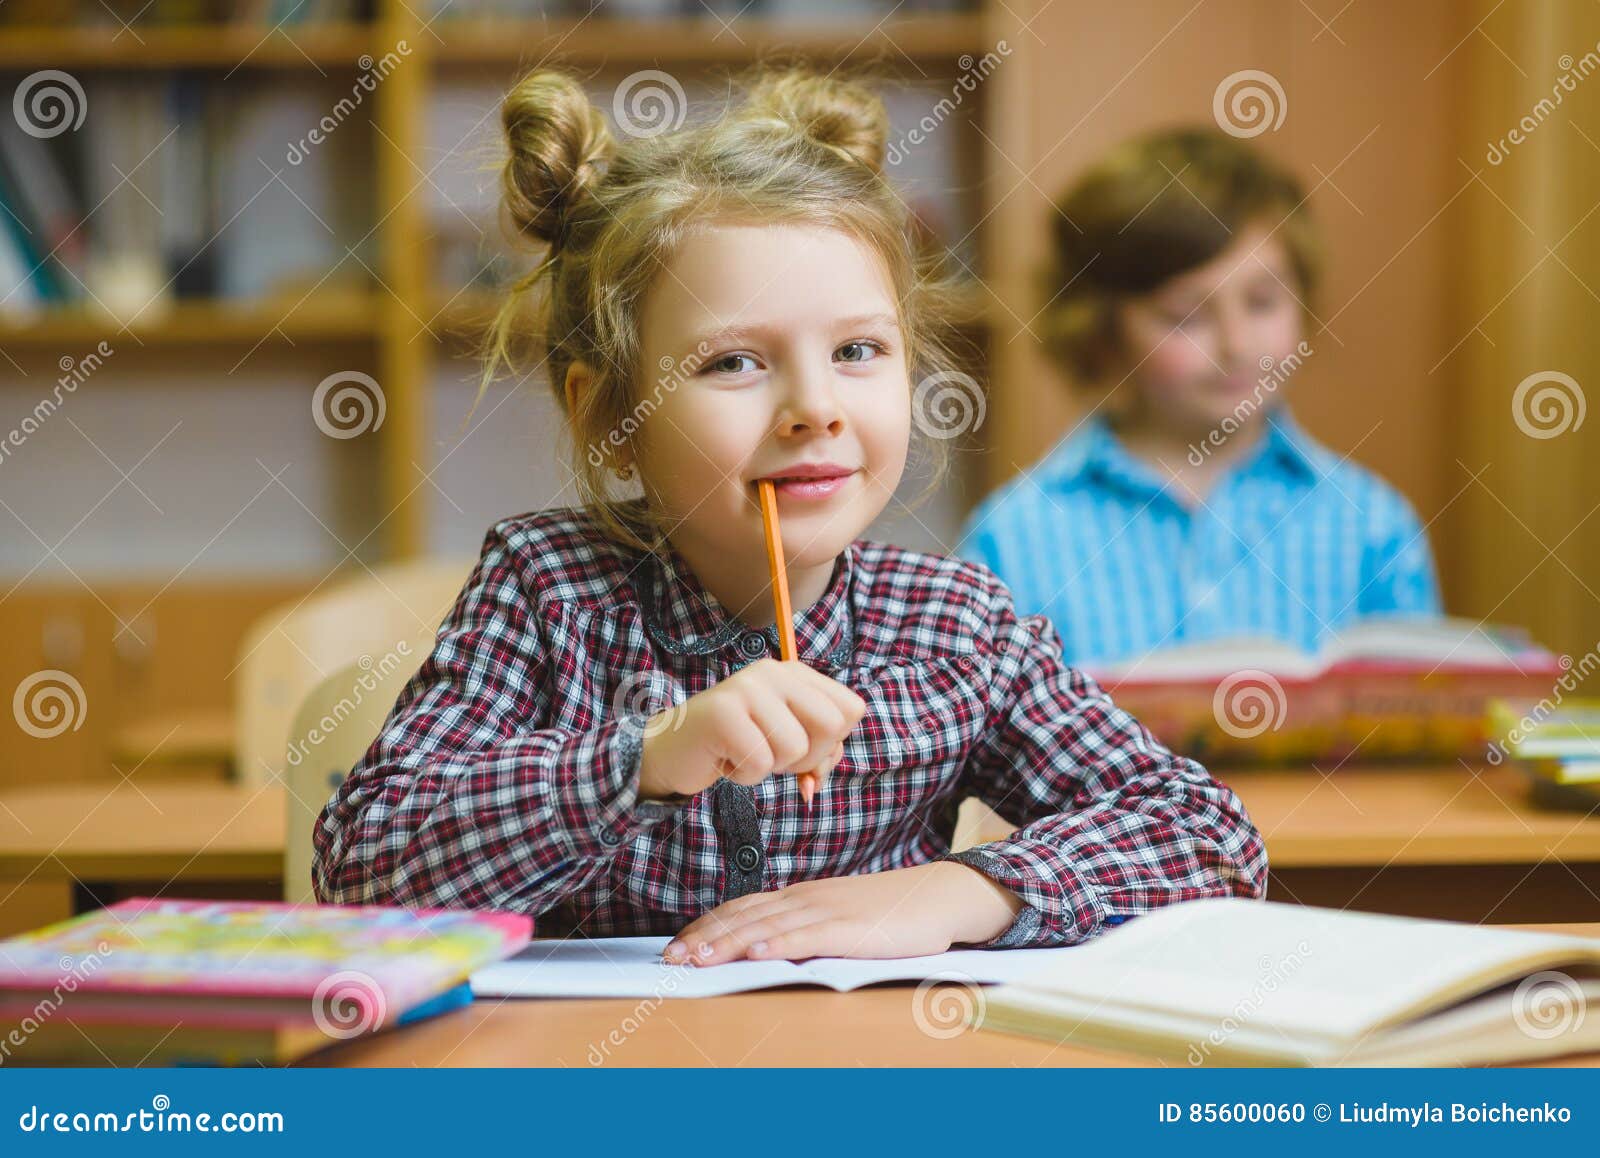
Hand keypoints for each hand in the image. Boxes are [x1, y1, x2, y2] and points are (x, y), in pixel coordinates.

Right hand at [637, 657, 864, 800]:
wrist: (671, 750)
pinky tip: (725, 759)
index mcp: (794, 673)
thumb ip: (819, 754)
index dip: (832, 743)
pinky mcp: (723, 714)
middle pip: (832, 725)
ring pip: (796, 748)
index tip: (801, 748)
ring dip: (770, 767)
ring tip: (744, 752)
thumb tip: (818, 778)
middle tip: (772, 754)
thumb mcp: (785, 745)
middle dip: (808, 758)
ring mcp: (747, 689)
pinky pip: (760, 764)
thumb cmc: (736, 748)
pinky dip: (744, 776)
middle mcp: (773, 672)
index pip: (851, 709)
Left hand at [662, 862, 1026, 965]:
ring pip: (768, 925)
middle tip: (671, 961)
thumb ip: (803, 931)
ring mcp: (828, 911)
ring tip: (698, 959)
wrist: (937, 896)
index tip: (675, 948)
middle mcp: (806, 899)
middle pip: (744, 916)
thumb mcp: (837, 919)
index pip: (741, 909)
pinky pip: (809, 935)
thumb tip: (764, 952)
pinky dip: (780, 942)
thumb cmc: (889, 914)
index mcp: (800, 897)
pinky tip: (758, 952)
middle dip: (704, 938)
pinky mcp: (851, 928)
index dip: (706, 927)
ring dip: (729, 942)